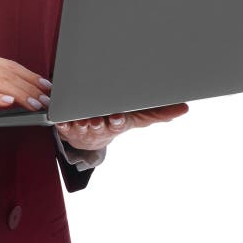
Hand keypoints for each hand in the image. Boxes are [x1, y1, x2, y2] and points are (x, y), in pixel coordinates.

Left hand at [55, 102, 189, 150]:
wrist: (90, 133)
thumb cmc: (115, 120)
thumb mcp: (136, 117)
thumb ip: (158, 112)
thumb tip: (184, 108)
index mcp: (115, 123)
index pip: (117, 123)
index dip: (116, 121)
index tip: (116, 117)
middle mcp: (98, 126)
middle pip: (97, 125)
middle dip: (96, 122)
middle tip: (95, 119)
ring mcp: (80, 126)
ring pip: (78, 125)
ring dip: (77, 122)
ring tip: (77, 118)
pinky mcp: (64, 124)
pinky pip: (60, 122)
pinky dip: (59, 119)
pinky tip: (57, 115)